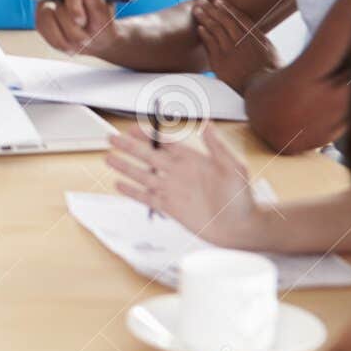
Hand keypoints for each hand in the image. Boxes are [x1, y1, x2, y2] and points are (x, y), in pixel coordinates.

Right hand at [33, 0, 119, 55]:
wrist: (97, 41)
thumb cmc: (103, 26)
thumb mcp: (105, 18)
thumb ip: (97, 3)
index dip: (74, 2)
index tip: (80, 21)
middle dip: (69, 24)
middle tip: (83, 38)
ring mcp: (51, 0)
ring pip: (47, 15)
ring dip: (64, 34)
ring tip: (80, 43)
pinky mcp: (42, 14)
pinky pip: (41, 26)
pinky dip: (56, 40)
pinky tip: (69, 46)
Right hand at [105, 123, 261, 247]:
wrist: (241, 227)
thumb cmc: (241, 197)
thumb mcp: (233, 167)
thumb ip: (217, 146)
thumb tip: (206, 123)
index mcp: (192, 159)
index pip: (164, 143)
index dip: (148, 135)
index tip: (131, 128)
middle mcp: (178, 173)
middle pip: (148, 156)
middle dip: (128, 147)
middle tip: (111, 138)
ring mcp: (173, 190)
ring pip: (143, 175)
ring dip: (125, 167)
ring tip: (108, 158)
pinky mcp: (170, 208)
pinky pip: (146, 197)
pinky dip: (132, 192)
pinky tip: (119, 185)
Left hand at [193, 0, 277, 92]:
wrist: (262, 88)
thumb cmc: (270, 73)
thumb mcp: (270, 52)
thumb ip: (260, 41)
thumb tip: (254, 34)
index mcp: (255, 36)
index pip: (239, 18)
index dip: (228, 9)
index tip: (219, 2)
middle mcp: (242, 40)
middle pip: (224, 20)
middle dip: (212, 9)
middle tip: (203, 2)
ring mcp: (230, 50)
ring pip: (215, 29)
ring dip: (205, 17)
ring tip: (197, 10)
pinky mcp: (220, 61)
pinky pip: (210, 44)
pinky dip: (205, 34)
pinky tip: (200, 28)